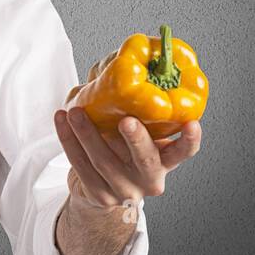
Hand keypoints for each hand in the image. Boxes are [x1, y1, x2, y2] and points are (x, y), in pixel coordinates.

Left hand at [54, 102, 200, 216]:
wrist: (100, 186)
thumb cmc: (120, 147)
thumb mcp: (134, 129)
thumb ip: (133, 104)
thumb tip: (121, 60)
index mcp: (164, 159)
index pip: (183, 152)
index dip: (189, 140)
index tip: (192, 123)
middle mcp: (149, 178)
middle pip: (146, 161)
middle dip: (136, 140)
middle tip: (126, 120)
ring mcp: (125, 190)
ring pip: (106, 163)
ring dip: (88, 135)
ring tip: (75, 112)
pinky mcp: (99, 195)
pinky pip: (81, 167)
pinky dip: (69, 141)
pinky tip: (62, 121)